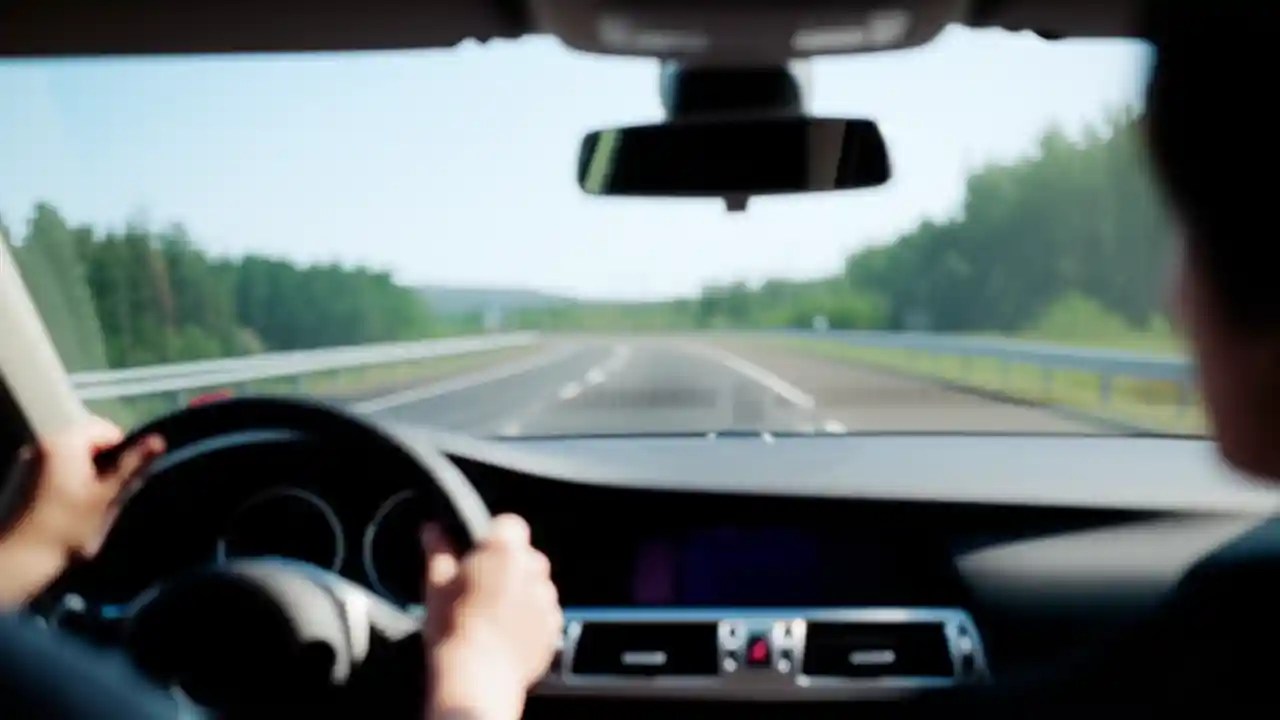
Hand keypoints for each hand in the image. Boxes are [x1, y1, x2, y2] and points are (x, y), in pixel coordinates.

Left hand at [0, 416, 163, 604]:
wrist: (15, 562)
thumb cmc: (66, 529)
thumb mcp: (107, 497)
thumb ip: (133, 465)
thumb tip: (160, 439)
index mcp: (64, 442)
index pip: (107, 429)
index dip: (122, 454)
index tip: (119, 483)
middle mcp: (41, 443)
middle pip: (88, 443)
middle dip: (102, 466)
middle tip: (103, 499)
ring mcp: (26, 460)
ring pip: (72, 458)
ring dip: (84, 476)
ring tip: (83, 508)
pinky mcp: (18, 478)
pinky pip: (53, 470)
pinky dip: (64, 484)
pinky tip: (63, 512)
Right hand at [422, 514, 561, 719]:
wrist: (477, 677)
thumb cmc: (453, 627)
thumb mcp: (436, 584)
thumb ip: (438, 550)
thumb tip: (432, 529)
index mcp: (505, 550)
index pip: (510, 524)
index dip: (493, 537)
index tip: (477, 554)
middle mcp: (534, 569)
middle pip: (525, 555)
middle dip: (507, 565)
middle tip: (481, 587)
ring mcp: (548, 599)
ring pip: (535, 584)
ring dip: (520, 591)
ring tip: (492, 615)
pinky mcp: (554, 626)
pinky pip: (544, 612)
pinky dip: (530, 617)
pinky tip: (506, 632)